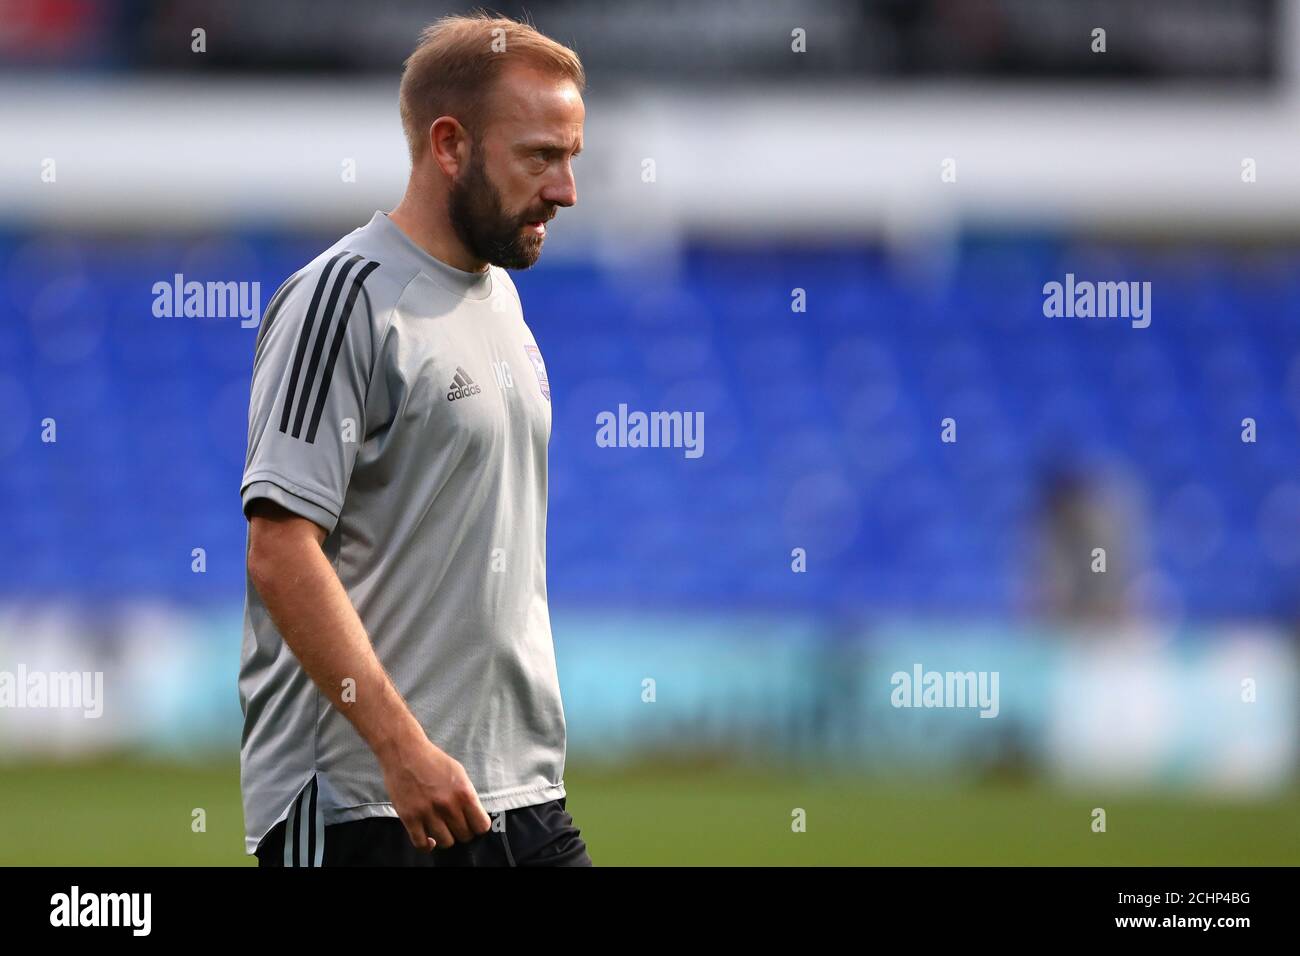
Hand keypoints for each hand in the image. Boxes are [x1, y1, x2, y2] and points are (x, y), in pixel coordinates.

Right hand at [378, 732, 493, 851]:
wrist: (404, 752)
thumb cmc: (433, 760)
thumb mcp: (459, 773)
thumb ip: (467, 795)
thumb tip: (475, 816)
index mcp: (464, 793)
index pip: (481, 826)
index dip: (478, 827)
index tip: (472, 824)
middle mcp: (448, 805)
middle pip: (465, 836)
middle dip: (462, 832)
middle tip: (455, 825)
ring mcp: (428, 813)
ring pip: (446, 842)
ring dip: (445, 837)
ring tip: (441, 828)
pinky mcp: (409, 818)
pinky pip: (421, 844)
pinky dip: (427, 845)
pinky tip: (429, 838)